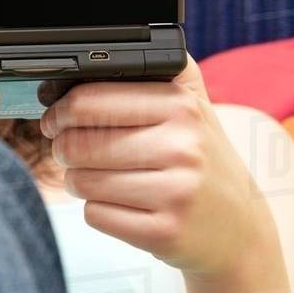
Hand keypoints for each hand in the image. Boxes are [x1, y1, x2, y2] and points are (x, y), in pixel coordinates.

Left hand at [38, 54, 275, 278]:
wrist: (239, 229)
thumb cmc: (204, 163)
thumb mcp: (194, 107)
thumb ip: (155, 72)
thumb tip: (86, 60)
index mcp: (182, 106)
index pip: (89, 101)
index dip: (60, 112)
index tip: (54, 121)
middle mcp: (182, 146)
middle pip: (78, 145)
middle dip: (64, 151)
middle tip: (72, 154)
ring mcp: (175, 192)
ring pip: (83, 182)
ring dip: (79, 183)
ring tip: (100, 180)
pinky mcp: (164, 232)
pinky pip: (96, 215)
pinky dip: (98, 211)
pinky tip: (122, 206)